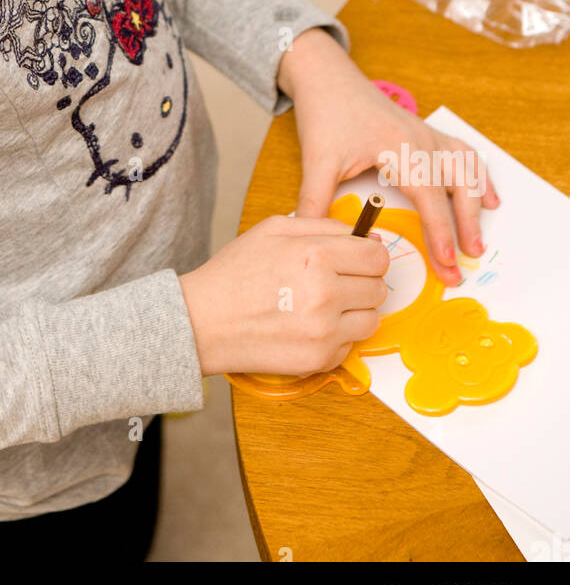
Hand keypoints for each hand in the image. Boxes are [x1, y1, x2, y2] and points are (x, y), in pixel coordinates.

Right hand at [178, 215, 388, 376]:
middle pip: (380, 288)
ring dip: (355, 311)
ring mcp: (325, 331)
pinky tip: (309, 325)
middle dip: (363, 282)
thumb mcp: (275, 229)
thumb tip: (369, 236)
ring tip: (323, 305)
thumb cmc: (235, 273)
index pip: (378, 256)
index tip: (359, 259)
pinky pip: (352, 344)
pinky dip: (338, 335)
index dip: (370, 255)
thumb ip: (325, 226)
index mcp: (316, 255)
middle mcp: (325, 293)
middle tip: (335, 281)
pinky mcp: (320, 359)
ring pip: (372, 319)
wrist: (204, 321)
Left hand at [278, 28, 499, 286]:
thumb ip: (314, 203)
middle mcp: (422, 140)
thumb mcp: (317, 161)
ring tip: (477, 240)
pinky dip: (480, 177)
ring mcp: (429, 134)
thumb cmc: (326, 115)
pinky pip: (464, 155)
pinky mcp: (428, 132)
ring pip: (467, 172)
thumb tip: (316, 240)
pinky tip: (490, 198)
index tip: (447, 262)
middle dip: (465, 228)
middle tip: (465, 264)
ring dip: (475, 206)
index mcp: (399, 147)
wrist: (328, 77)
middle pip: (456, 188)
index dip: (440, 232)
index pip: (428, 197)